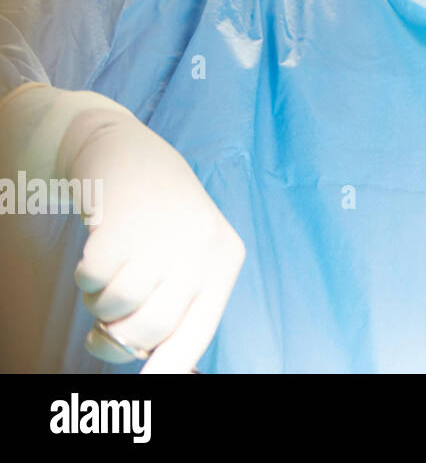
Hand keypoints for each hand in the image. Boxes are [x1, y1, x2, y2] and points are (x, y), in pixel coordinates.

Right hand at [60, 108, 244, 373]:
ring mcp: (166, 232)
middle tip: (108, 316)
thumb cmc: (158, 221)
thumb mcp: (185, 256)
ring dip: (98, 299)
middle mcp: (204, 247)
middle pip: (149, 328)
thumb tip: (144, 358)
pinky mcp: (126, 218)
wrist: (130, 153)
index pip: (198, 332)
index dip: (168, 366)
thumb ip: (174, 305)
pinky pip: (93, 277)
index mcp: (226, 262)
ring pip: (117, 306)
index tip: (151, 386)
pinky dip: (85, 274)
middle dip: (117, 333)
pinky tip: (98, 249)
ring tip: (109, 272)